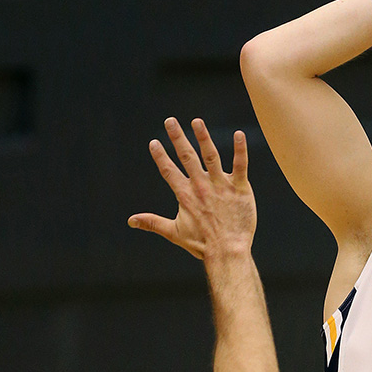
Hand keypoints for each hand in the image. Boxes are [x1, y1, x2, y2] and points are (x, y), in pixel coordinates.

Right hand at [129, 117, 255, 260]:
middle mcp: (201, 186)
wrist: (228, 251)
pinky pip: (241, 164)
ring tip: (197, 121)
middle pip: (187, 157)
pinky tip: (239, 134)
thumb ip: (152, 223)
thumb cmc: (202, 244)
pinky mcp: (240, 187)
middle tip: (170, 121)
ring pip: (211, 155)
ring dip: (203, 137)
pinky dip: (240, 149)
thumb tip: (130, 220)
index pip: (169, 170)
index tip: (154, 142)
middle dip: (177, 137)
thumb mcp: (174, 233)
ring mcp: (221, 185)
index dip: (160, 155)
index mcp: (185, 195)